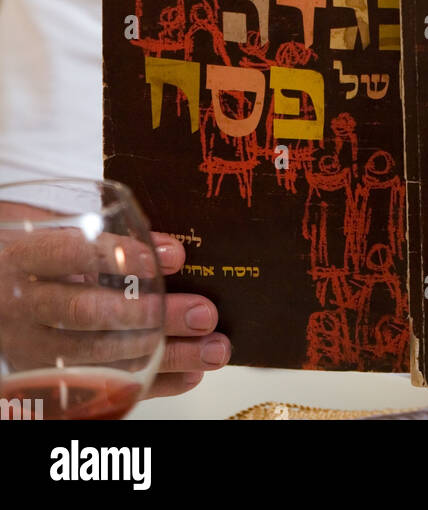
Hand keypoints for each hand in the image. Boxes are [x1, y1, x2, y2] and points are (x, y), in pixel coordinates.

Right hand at [0, 216, 229, 399]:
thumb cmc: (27, 256)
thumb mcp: (47, 229)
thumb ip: (96, 232)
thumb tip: (163, 246)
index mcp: (24, 258)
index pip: (71, 254)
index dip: (123, 255)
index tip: (175, 256)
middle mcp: (23, 307)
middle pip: (88, 313)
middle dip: (152, 315)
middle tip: (203, 312)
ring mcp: (30, 350)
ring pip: (98, 358)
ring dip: (163, 355)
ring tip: (213, 347)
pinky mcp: (44, 383)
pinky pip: (100, 390)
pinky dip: (148, 384)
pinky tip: (189, 375)